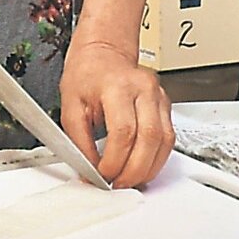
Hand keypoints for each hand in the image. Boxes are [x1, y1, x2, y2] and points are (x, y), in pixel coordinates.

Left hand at [60, 39, 174, 188]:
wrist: (104, 54)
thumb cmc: (87, 75)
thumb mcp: (70, 106)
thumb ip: (78, 142)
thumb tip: (88, 171)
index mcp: (117, 86)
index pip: (123, 132)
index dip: (114, 161)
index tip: (102, 175)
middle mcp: (144, 89)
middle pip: (149, 138)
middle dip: (134, 170)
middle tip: (118, 184)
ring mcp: (159, 96)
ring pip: (164, 141)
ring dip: (148, 168)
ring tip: (129, 180)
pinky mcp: (166, 105)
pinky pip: (168, 138)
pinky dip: (156, 159)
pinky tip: (142, 167)